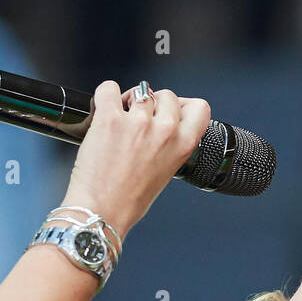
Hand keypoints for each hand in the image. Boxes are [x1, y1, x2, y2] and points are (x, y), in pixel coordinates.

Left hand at [62, 81, 211, 237]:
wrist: (101, 212)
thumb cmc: (129, 200)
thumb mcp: (165, 172)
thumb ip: (170, 144)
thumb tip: (163, 120)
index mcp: (183, 146)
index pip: (200, 108)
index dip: (184, 105)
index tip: (172, 110)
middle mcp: (164, 131)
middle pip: (167, 95)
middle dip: (154, 104)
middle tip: (141, 121)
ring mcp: (138, 123)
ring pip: (141, 91)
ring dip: (130, 101)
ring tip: (120, 119)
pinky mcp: (110, 119)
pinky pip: (109, 89)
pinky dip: (106, 95)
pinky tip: (104, 110)